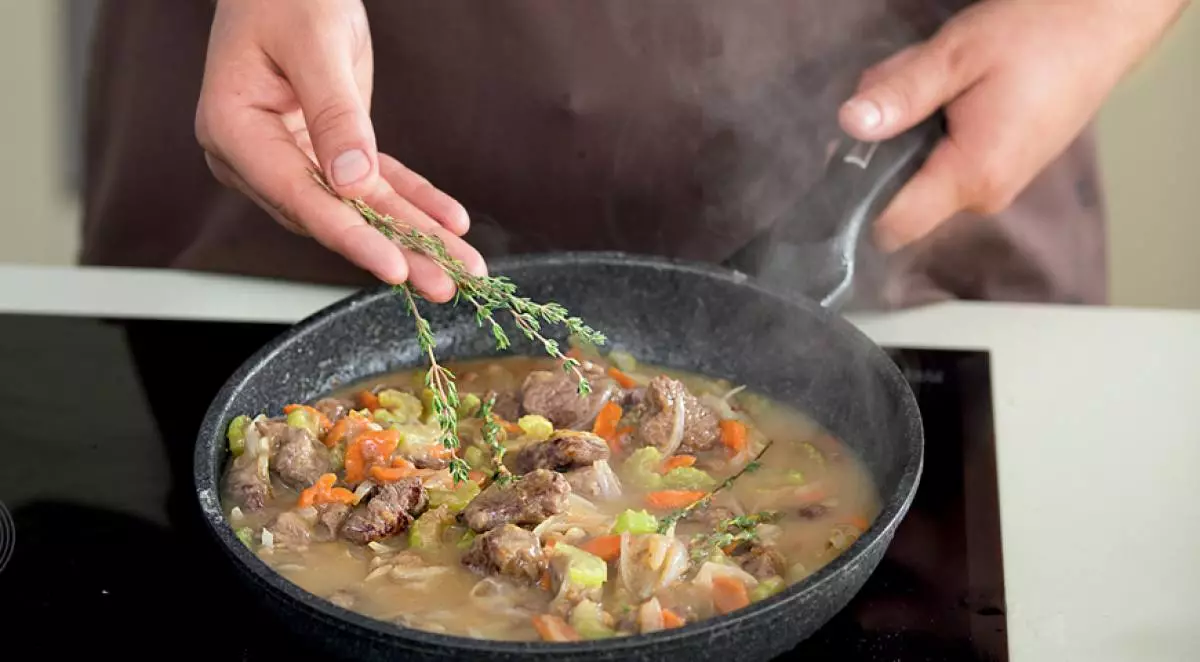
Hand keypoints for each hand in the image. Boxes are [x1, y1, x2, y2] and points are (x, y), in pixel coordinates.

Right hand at [195, 0, 482, 299]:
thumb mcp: (315, 45)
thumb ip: (333, 114)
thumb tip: (352, 182)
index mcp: (234, 130)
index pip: (299, 196)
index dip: (350, 234)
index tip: (393, 265)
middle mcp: (257, 156)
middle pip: (334, 214)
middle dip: (395, 249)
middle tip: (444, 284)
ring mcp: (291, 156)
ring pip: (361, 206)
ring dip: (413, 236)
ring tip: (459, 268)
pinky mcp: (326, 149)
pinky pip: (375, 182)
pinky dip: (414, 201)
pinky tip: (450, 223)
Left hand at [838, 0, 1189, 251]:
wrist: (1104, 23)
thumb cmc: (1041, 34)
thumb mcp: (956, 56)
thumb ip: (900, 95)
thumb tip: (851, 124)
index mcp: (974, 175)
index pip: (892, 226)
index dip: (857, 203)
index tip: (841, 164)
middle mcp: (986, 194)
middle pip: (899, 196)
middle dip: (884, 150)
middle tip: (901, 92)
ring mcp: (997, 185)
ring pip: (920, 175)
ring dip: (910, 135)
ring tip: (940, 84)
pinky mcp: (1001, 169)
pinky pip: (946, 163)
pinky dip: (934, 131)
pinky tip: (954, 92)